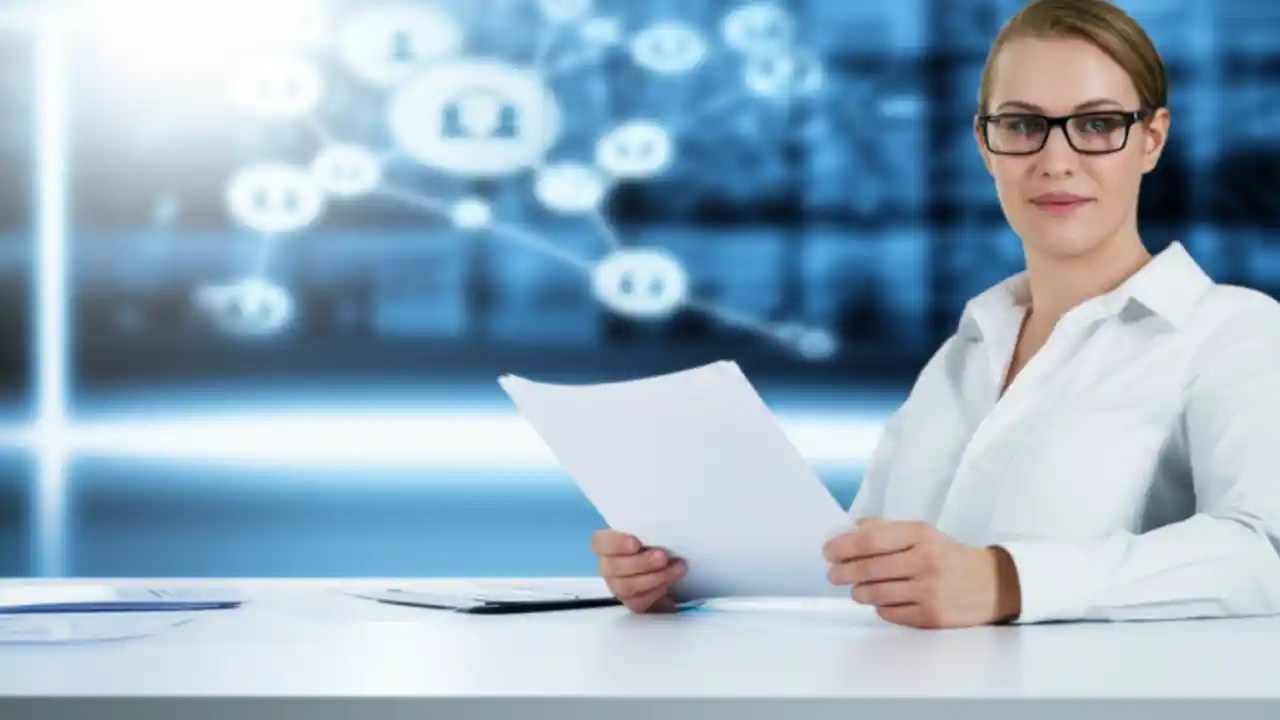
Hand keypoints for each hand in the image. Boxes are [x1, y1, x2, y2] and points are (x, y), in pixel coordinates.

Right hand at [590, 529, 686, 612]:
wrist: (670, 568)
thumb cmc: (657, 544)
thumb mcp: (653, 533)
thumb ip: (649, 530)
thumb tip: (661, 521)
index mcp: (608, 545)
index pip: (599, 542)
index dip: (615, 543)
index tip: (636, 543)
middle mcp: (609, 567)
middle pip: (613, 567)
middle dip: (641, 562)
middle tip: (662, 556)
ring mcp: (618, 587)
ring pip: (626, 587)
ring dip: (654, 577)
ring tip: (677, 568)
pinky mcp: (632, 603)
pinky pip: (639, 602)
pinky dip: (656, 592)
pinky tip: (668, 583)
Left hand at [822, 518, 1021, 628]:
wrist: (994, 584)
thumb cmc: (948, 556)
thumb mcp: (923, 533)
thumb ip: (886, 529)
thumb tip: (847, 529)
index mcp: (921, 535)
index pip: (870, 540)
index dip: (842, 546)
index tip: (828, 551)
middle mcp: (925, 561)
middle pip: (868, 569)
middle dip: (843, 572)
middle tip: (833, 574)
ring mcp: (930, 591)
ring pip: (875, 594)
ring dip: (859, 592)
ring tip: (857, 589)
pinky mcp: (932, 617)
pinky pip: (890, 613)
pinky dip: (880, 607)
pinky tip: (884, 600)